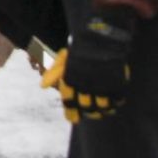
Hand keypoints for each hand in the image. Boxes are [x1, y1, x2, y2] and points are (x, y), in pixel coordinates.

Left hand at [41, 7, 135, 123]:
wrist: (101, 39)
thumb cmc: (80, 49)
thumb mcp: (63, 59)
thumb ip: (53, 73)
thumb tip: (42, 86)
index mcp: (71, 81)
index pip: (69, 102)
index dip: (70, 112)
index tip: (72, 119)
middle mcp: (85, 87)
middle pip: (86, 107)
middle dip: (87, 112)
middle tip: (88, 114)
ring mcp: (101, 87)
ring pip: (101, 107)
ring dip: (101, 110)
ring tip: (101, 110)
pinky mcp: (116, 86)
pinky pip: (116, 101)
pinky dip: (114, 104)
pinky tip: (113, 103)